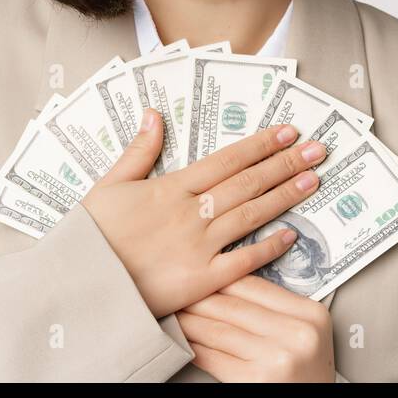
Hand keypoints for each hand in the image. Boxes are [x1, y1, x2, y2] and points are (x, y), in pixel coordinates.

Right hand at [81, 108, 327, 318]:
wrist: (80, 284)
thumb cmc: (90, 235)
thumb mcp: (109, 184)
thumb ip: (138, 150)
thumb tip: (153, 113)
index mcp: (170, 187)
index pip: (227, 159)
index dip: (261, 144)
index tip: (289, 132)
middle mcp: (190, 213)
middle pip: (247, 182)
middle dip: (285, 163)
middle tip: (318, 149)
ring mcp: (198, 246)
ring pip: (251, 214)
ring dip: (285, 195)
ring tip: (313, 180)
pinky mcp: (200, 280)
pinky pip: (243, 261)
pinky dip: (268, 248)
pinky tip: (292, 235)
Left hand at [176, 273, 335, 381]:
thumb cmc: (305, 375)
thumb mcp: (303, 336)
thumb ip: (275, 310)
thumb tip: (226, 285)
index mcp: (310, 314)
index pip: (254, 285)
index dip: (220, 278)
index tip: (200, 275)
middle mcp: (296, 333)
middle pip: (233, 306)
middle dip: (199, 298)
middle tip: (177, 292)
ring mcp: (277, 357)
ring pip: (218, 330)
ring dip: (189, 322)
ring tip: (174, 314)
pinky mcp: (256, 380)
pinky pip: (214, 358)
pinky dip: (194, 348)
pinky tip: (184, 342)